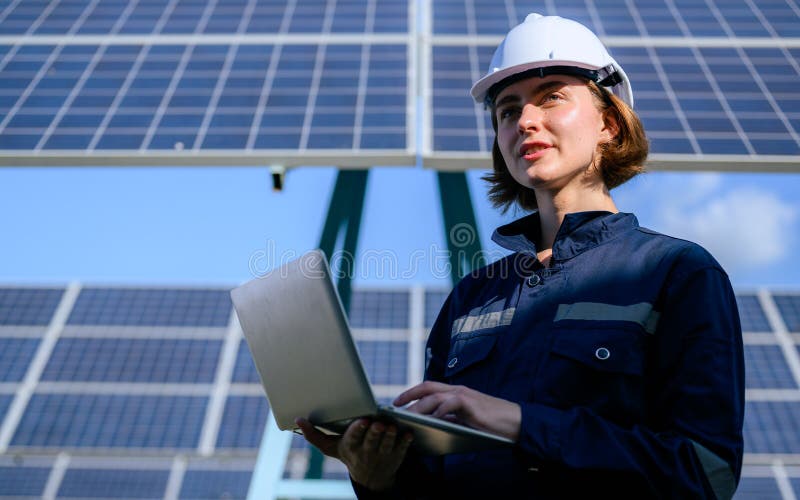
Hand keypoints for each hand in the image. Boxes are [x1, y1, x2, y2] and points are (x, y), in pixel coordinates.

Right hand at [295, 417, 412, 490]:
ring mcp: (382, 455)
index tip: (362, 420)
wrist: (369, 477)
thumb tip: (298, 420)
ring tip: (392, 426)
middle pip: (371, 441)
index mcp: (349, 447)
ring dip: (390, 436)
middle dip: (374, 432)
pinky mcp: (396, 457)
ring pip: (387, 444)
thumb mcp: (330, 447)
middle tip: (379, 423)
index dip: (358, 429)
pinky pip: (402, 449)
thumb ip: (314, 435)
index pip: (353, 437)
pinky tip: (407, 433)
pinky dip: (405, 442)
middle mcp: (365, 452)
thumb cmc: (348, 453)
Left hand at [394, 381, 520, 440]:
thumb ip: (450, 418)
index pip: (429, 388)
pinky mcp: (471, 404)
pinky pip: (451, 403)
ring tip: (408, 416)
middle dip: (409, 395)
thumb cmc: (491, 423)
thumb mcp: (466, 420)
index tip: (397, 402)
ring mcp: (464, 395)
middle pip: (427, 387)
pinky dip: (440, 410)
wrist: (515, 422)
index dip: (412, 393)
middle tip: (395, 406)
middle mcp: (457, 390)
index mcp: (455, 393)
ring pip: (435, 396)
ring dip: (419, 406)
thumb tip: (431, 425)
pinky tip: (432, 419)